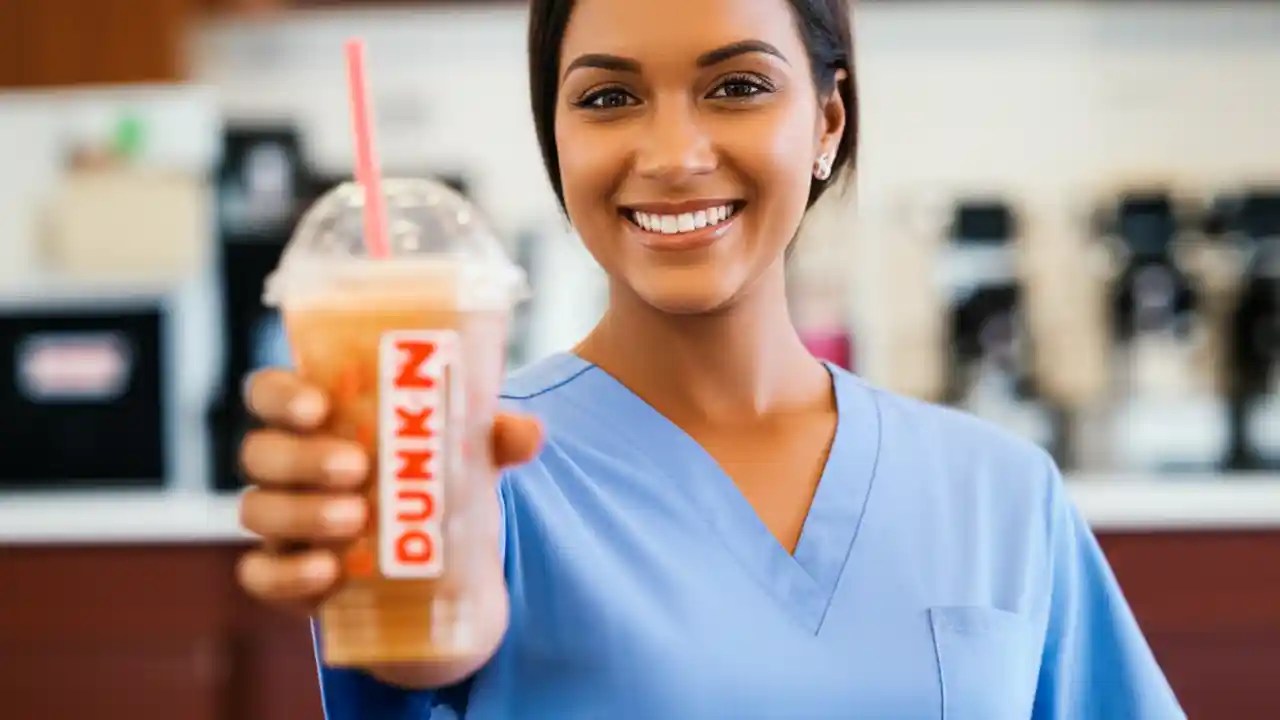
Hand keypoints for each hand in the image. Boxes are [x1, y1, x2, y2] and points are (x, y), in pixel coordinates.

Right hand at [235, 368, 542, 614]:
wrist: (432, 556)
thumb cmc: (430, 476)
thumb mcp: (464, 451)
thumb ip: (493, 435)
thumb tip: (530, 434)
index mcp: (314, 419)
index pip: (268, 392)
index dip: (281, 395)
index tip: (319, 406)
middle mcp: (285, 466)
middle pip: (259, 453)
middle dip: (301, 458)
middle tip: (356, 466)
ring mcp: (280, 521)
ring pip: (259, 511)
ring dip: (302, 513)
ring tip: (355, 518)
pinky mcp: (285, 574)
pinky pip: (261, 576)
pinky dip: (288, 575)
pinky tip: (327, 572)